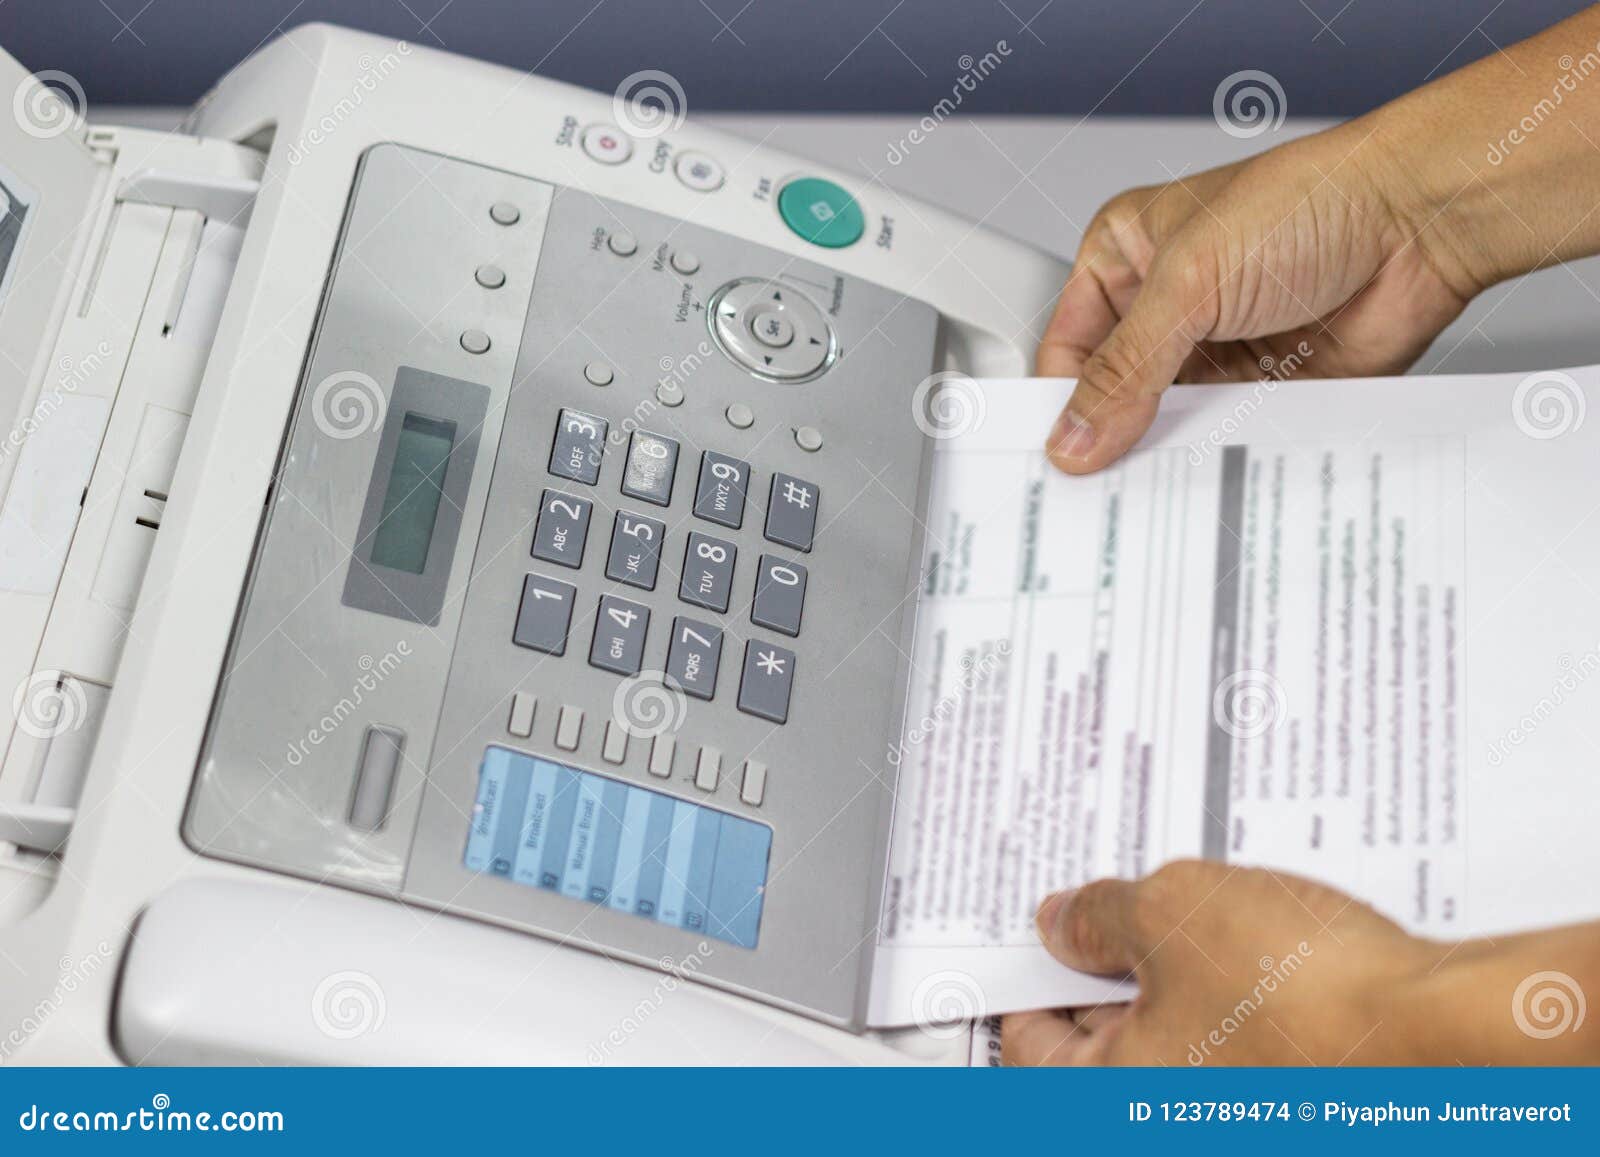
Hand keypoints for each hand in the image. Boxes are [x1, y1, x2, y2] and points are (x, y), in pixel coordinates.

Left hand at [1001, 860, 1599, 1065]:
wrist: (1441, 1038)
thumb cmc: (1301, 991)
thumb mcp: (1171, 912)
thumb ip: (1100, 914)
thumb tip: (1063, 920)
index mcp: (1109, 1097)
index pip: (1028, 1043)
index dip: (1027, 974)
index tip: (1032, 933)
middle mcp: (1163, 1117)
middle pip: (1099, 1045)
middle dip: (1099, 969)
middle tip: (1104, 905)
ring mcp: (1230, 1112)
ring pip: (1171, 1040)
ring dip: (1167, 976)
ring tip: (1187, 911)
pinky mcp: (1289, 1095)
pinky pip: (1230, 1045)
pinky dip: (1223, 995)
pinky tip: (1247, 941)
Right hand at [1040, 5, 1599, 473]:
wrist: (1422, 223)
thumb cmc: (1314, 200)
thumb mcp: (1191, 280)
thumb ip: (1127, 367)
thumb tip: (1074, 433)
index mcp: (1126, 258)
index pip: (1067, 349)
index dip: (1059, 404)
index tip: (1056, 457)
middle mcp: (1166, 306)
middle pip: (1116, 396)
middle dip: (1112, 438)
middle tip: (1099, 485)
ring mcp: (1215, 350)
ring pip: (1168, 424)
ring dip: (1168, 451)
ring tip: (1155, 484)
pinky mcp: (1265, 389)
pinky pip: (1226, 439)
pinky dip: (1220, 459)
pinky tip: (1210, 473)